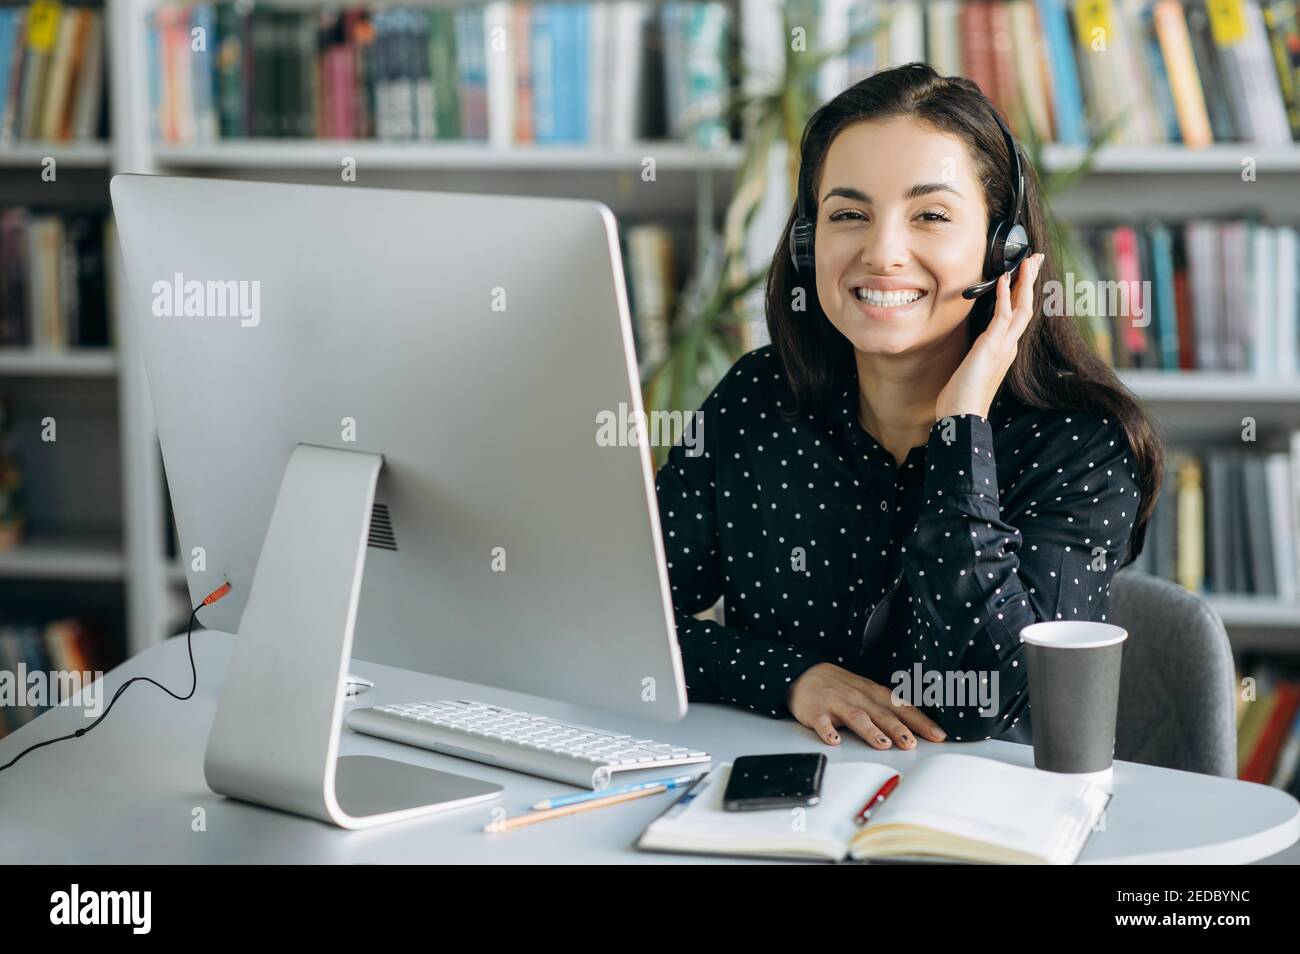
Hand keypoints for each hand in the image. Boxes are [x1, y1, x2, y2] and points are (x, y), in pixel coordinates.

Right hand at [786, 662, 946, 749]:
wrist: (804, 673)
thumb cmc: (841, 686)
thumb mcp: (867, 692)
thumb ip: (888, 709)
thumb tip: (917, 728)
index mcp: (873, 694)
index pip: (902, 708)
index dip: (921, 722)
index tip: (938, 735)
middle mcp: (858, 698)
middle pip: (882, 713)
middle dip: (899, 729)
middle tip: (912, 744)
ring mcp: (837, 704)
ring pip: (857, 717)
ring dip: (870, 731)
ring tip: (883, 744)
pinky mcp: (816, 711)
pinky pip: (822, 722)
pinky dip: (828, 731)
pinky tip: (834, 740)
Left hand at [935, 252, 1044, 420]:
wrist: (963, 416)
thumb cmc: (962, 397)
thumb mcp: (971, 370)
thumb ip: (977, 357)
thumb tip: (973, 351)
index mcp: (1005, 350)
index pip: (1018, 316)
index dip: (1022, 294)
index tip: (1024, 274)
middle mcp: (1009, 346)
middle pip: (1026, 307)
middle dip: (1031, 282)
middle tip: (1035, 259)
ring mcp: (1003, 346)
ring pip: (1021, 307)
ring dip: (1024, 282)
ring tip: (1027, 261)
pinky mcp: (992, 347)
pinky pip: (1002, 316)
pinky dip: (1004, 295)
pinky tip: (1004, 279)